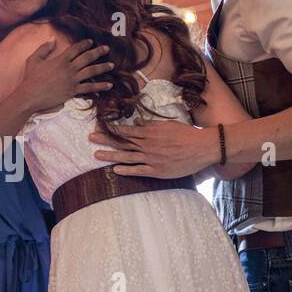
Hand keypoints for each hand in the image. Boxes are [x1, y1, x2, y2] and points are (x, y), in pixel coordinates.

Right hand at [18, 38, 113, 113]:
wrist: (30, 95)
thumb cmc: (30, 78)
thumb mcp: (34, 59)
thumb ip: (44, 48)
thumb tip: (52, 39)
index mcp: (60, 59)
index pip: (75, 49)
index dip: (84, 44)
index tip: (90, 41)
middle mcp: (69, 68)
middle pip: (87, 58)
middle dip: (98, 52)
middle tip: (107, 48)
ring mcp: (72, 80)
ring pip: (91, 71)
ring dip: (102, 67)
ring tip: (112, 65)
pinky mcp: (73, 91)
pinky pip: (90, 88)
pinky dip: (100, 86)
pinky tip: (109, 85)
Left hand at [89, 121, 217, 177]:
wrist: (202, 147)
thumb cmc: (186, 134)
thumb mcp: (168, 124)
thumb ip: (151, 124)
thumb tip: (138, 121)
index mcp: (149, 132)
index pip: (125, 130)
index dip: (110, 129)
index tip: (98, 127)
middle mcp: (147, 145)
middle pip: (122, 142)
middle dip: (104, 139)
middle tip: (90, 138)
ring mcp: (151, 158)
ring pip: (126, 156)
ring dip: (110, 155)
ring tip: (96, 154)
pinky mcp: (157, 170)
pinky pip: (139, 170)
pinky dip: (127, 170)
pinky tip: (115, 170)